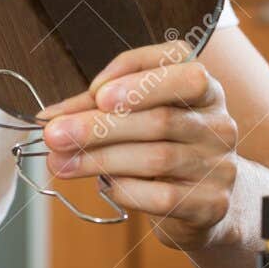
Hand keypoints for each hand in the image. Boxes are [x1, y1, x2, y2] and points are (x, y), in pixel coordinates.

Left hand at [37, 41, 239, 250]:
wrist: (207, 203)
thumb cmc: (164, 149)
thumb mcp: (136, 120)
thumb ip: (96, 111)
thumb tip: (49, 118)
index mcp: (202, 88)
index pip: (179, 63)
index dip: (136, 74)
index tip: (97, 92)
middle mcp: (218, 122)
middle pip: (159, 118)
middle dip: (99, 126)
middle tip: (55, 134)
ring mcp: (219, 164)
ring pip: (156, 158)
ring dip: (99, 160)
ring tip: (61, 163)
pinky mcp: (211, 203)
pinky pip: (162, 196)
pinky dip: (125, 190)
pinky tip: (104, 186)